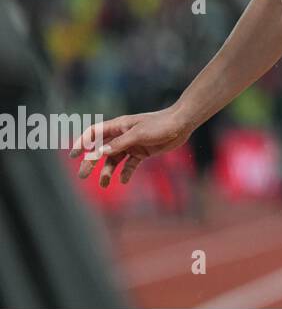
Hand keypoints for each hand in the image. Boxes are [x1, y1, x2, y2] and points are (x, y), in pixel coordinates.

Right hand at [68, 109, 193, 187]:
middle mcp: (123, 135)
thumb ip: (119, 144)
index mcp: (119, 126)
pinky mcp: (143, 152)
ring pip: (114, 159)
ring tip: (104, 183)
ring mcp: (132, 144)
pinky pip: (130, 164)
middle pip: (101, 149)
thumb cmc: (160, 124)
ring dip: (108, 171)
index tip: (73, 155)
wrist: (182, 124)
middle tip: (82, 175)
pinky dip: (125, 172)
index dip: (82, 142)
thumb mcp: (138, 134)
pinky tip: (123, 180)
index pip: (95, 133)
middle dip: (91, 162)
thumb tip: (98, 153)